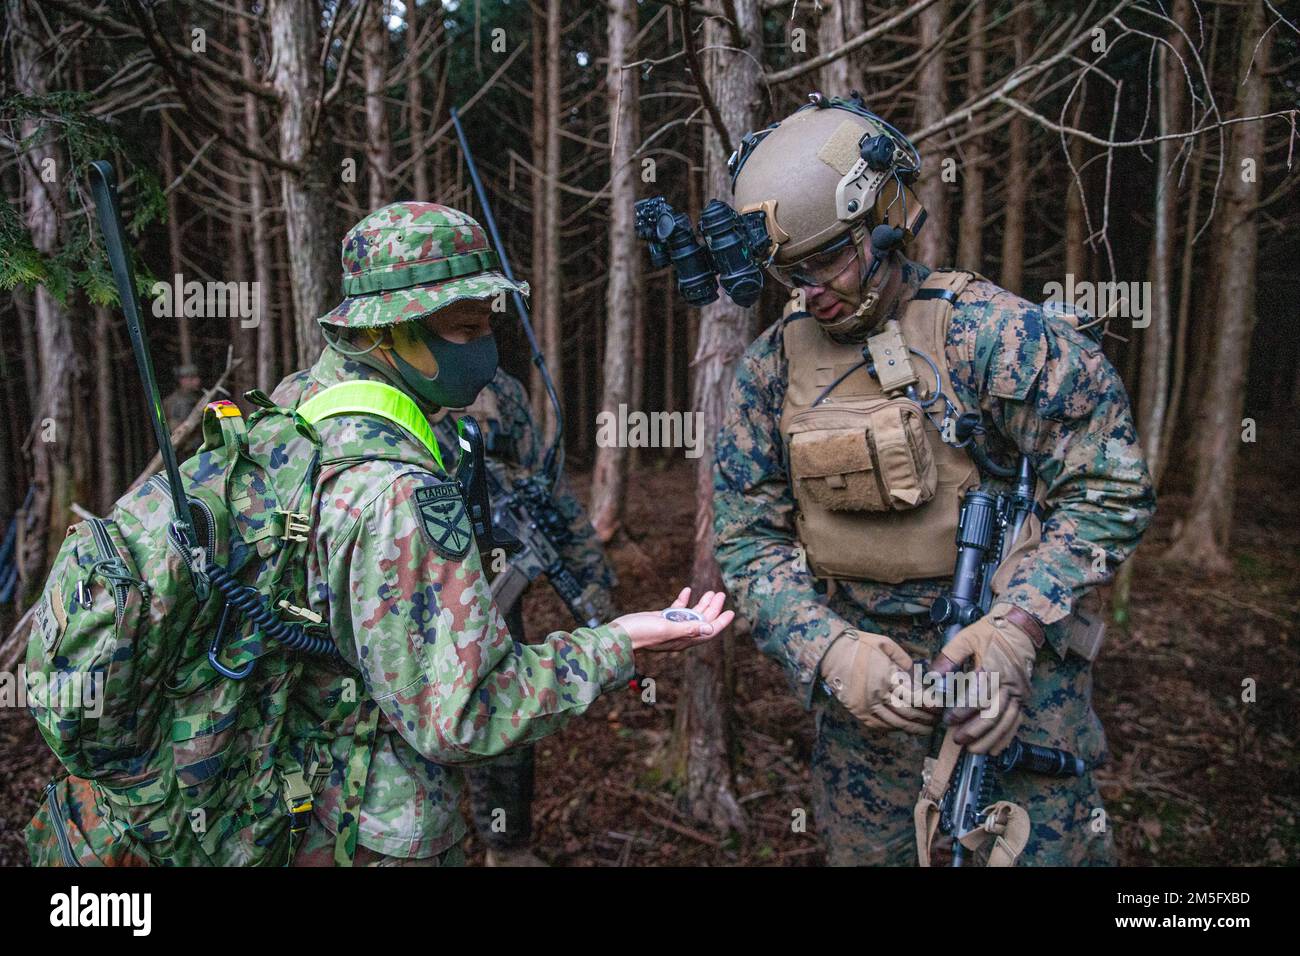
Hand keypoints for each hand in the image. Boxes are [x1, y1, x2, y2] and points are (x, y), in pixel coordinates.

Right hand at [611, 587, 733, 652]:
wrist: (619, 635)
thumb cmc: (641, 633)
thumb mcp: (666, 629)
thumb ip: (688, 628)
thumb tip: (710, 629)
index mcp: (683, 639)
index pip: (708, 631)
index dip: (721, 622)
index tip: (731, 612)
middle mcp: (679, 634)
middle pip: (702, 621)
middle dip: (713, 608)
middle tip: (721, 594)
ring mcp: (670, 627)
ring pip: (691, 615)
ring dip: (701, 603)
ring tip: (711, 592)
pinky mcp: (660, 620)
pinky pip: (676, 610)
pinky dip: (683, 600)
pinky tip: (686, 590)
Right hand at [820, 629, 935, 734]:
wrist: (830, 653)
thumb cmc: (859, 645)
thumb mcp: (885, 644)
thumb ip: (905, 661)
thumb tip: (918, 677)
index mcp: (887, 676)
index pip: (916, 697)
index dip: (931, 705)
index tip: (940, 706)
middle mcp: (878, 694)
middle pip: (910, 713)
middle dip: (927, 718)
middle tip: (938, 718)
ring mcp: (868, 706)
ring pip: (898, 723)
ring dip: (915, 727)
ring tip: (927, 728)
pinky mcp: (859, 713)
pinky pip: (882, 726)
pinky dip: (896, 728)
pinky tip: (906, 726)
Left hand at [932, 605, 1036, 754]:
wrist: (1020, 628)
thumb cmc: (990, 632)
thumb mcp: (965, 638)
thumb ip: (948, 658)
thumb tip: (932, 677)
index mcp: (992, 669)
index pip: (978, 696)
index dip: (963, 711)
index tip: (948, 720)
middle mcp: (1008, 683)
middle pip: (993, 713)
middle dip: (975, 730)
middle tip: (957, 739)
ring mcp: (1018, 692)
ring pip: (1006, 721)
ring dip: (990, 738)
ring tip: (973, 750)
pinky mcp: (1023, 697)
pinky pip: (1017, 721)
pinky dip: (1006, 736)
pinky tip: (995, 748)